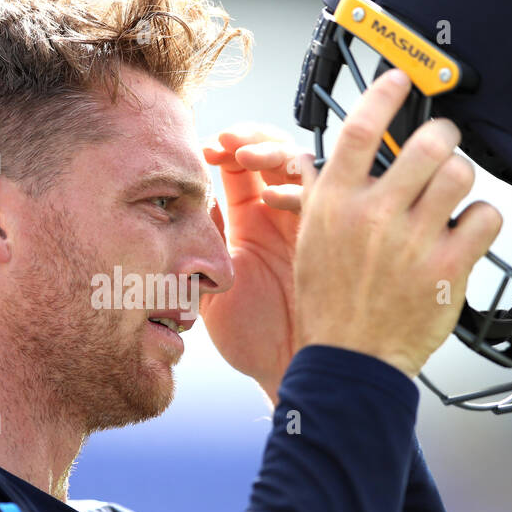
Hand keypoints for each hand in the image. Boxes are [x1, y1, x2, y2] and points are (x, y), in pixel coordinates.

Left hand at [200, 125, 316, 402]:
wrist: (285, 371)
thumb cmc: (251, 338)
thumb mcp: (210, 285)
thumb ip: (202, 244)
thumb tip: (183, 202)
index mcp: (249, 222)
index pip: (239, 167)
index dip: (225, 148)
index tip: (203, 148)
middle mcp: (279, 217)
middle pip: (272, 155)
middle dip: (250, 140)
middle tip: (227, 142)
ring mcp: (305, 224)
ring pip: (299, 166)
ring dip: (272, 152)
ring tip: (245, 157)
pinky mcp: (328, 238)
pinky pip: (320, 198)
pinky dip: (297, 190)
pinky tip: (273, 199)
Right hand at [292, 69, 501, 377]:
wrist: (348, 361)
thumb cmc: (328, 305)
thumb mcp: (309, 243)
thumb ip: (319, 196)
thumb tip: (313, 160)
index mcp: (335, 204)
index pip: (360, 128)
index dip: (385, 94)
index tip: (401, 77)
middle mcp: (373, 216)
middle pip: (427, 142)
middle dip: (443, 138)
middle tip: (443, 147)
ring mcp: (413, 241)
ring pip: (460, 173)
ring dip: (462, 179)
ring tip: (453, 196)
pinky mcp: (448, 268)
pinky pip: (486, 216)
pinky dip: (483, 220)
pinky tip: (467, 232)